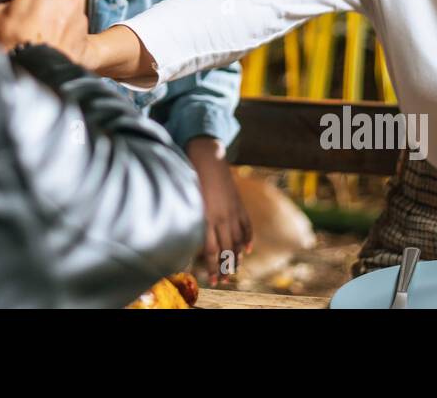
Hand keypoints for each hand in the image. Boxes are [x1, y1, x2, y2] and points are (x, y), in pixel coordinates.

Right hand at [0, 0, 86, 60]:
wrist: (37, 76)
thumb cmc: (15, 45)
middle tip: (18, 12)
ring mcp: (78, 13)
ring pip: (59, 3)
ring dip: (48, 10)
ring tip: (30, 28)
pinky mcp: (83, 31)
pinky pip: (69, 22)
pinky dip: (59, 27)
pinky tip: (44, 39)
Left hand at [188, 137, 252, 284]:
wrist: (207, 156)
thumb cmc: (190, 177)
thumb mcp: (187, 200)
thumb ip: (191, 219)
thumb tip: (189, 240)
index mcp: (207, 216)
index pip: (212, 249)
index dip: (212, 266)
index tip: (213, 279)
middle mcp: (222, 216)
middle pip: (227, 249)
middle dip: (226, 267)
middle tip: (224, 281)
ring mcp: (233, 210)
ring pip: (238, 240)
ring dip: (237, 258)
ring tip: (235, 270)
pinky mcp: (239, 204)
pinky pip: (247, 225)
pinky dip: (248, 238)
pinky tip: (247, 250)